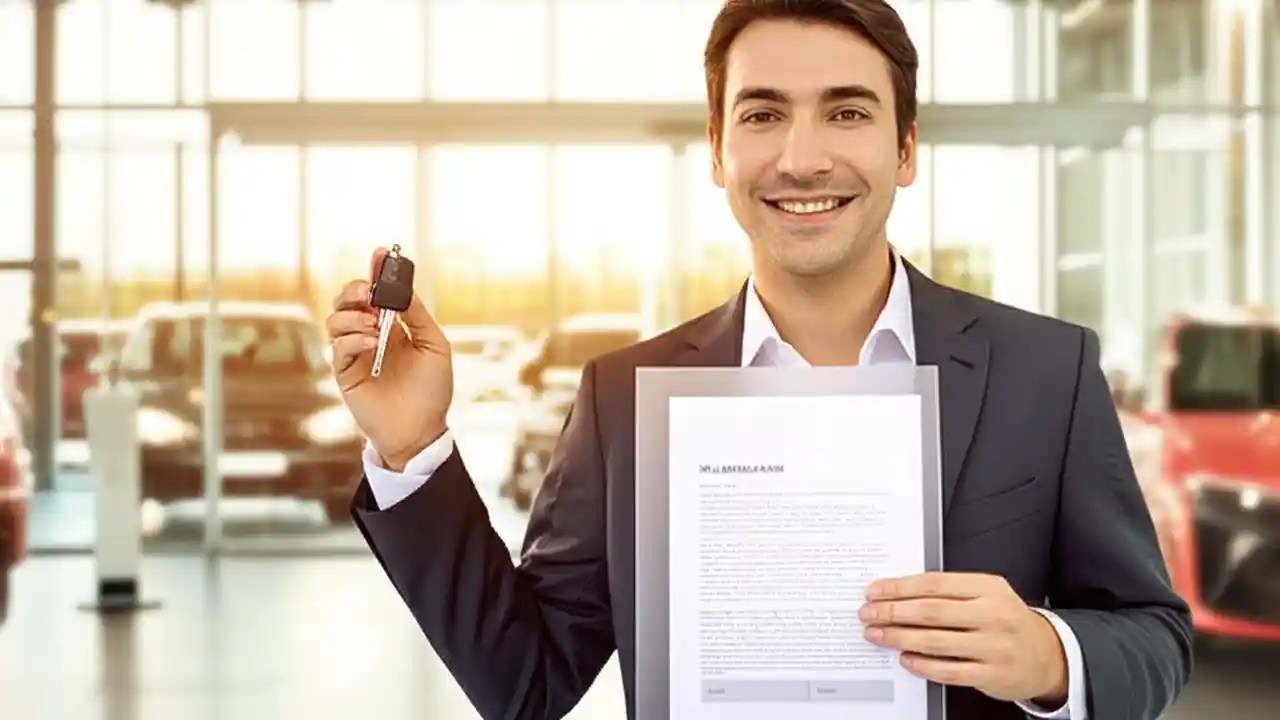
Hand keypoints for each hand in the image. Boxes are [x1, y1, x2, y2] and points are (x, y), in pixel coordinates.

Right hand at [326, 247, 452, 470]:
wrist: (420, 429)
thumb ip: (417, 316)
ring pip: (335, 319)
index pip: (378, 293)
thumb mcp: (434, 346)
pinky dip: (353, 338)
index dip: (375, 271)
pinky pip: (337, 347)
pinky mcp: (344, 373)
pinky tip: (372, 342)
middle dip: (355, 288)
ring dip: (353, 315)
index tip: (379, 253)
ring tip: (375, 325)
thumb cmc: (432, 390)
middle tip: (368, 291)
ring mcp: (355, 353)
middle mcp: (370, 335)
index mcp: (393, 327)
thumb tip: (402, 289)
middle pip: (348, 300)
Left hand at [860, 572, 1068, 706]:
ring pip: (935, 642)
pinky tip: (905, 659)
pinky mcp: (992, 675)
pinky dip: (922, 665)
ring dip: (900, 638)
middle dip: (892, 612)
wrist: (1046, 655)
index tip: (874, 591)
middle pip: (930, 612)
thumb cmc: (1005, 619)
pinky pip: (948, 671)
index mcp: (988, 588)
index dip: (899, 588)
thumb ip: (950, 591)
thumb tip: (898, 594)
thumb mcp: (987, 593)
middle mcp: (993, 615)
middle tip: (868, 614)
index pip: (934, 584)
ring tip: (878, 634)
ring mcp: (994, 647)